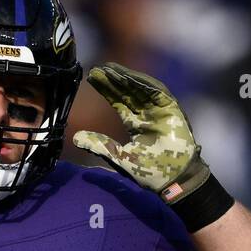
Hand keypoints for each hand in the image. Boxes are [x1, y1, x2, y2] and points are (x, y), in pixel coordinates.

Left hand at [73, 62, 210, 203]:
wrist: (174, 180)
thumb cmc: (151, 172)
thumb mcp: (120, 157)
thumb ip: (100, 146)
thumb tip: (76, 138)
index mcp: (136, 124)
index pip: (119, 102)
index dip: (107, 90)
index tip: (92, 78)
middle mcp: (147, 114)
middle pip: (128, 92)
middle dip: (113, 80)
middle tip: (97, 69)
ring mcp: (160, 111)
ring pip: (141, 89)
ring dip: (126, 79)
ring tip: (109, 70)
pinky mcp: (173, 111)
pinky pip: (158, 93)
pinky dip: (145, 84)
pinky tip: (130, 76)